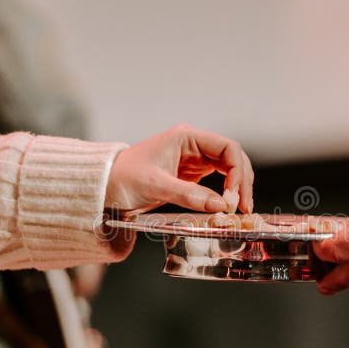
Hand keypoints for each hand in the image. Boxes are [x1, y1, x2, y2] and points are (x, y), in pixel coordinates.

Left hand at [105, 124, 253, 214]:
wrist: (106, 186)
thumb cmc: (124, 178)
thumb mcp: (156, 186)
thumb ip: (189, 195)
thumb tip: (220, 206)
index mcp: (186, 137)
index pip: (227, 148)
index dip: (238, 171)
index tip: (234, 196)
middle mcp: (194, 145)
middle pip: (233, 158)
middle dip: (242, 182)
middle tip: (243, 207)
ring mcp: (195, 159)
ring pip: (230, 169)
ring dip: (238, 188)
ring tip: (240, 210)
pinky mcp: (192, 174)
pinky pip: (219, 181)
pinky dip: (227, 193)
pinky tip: (228, 207)